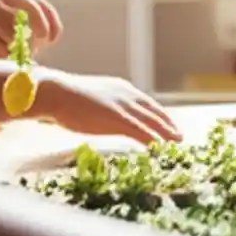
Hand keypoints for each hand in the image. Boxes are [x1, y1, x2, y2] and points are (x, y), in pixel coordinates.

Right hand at [32, 71, 180, 144]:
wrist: (56, 92)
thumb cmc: (65, 97)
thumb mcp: (93, 98)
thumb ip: (104, 105)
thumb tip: (105, 115)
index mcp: (122, 88)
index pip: (147, 103)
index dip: (160, 114)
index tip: (169, 123)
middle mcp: (128, 95)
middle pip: (154, 112)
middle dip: (168, 124)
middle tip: (179, 135)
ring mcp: (124, 106)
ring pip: (152, 122)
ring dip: (166, 133)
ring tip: (176, 142)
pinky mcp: (119, 118)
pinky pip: (142, 131)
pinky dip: (153, 139)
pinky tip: (160, 147)